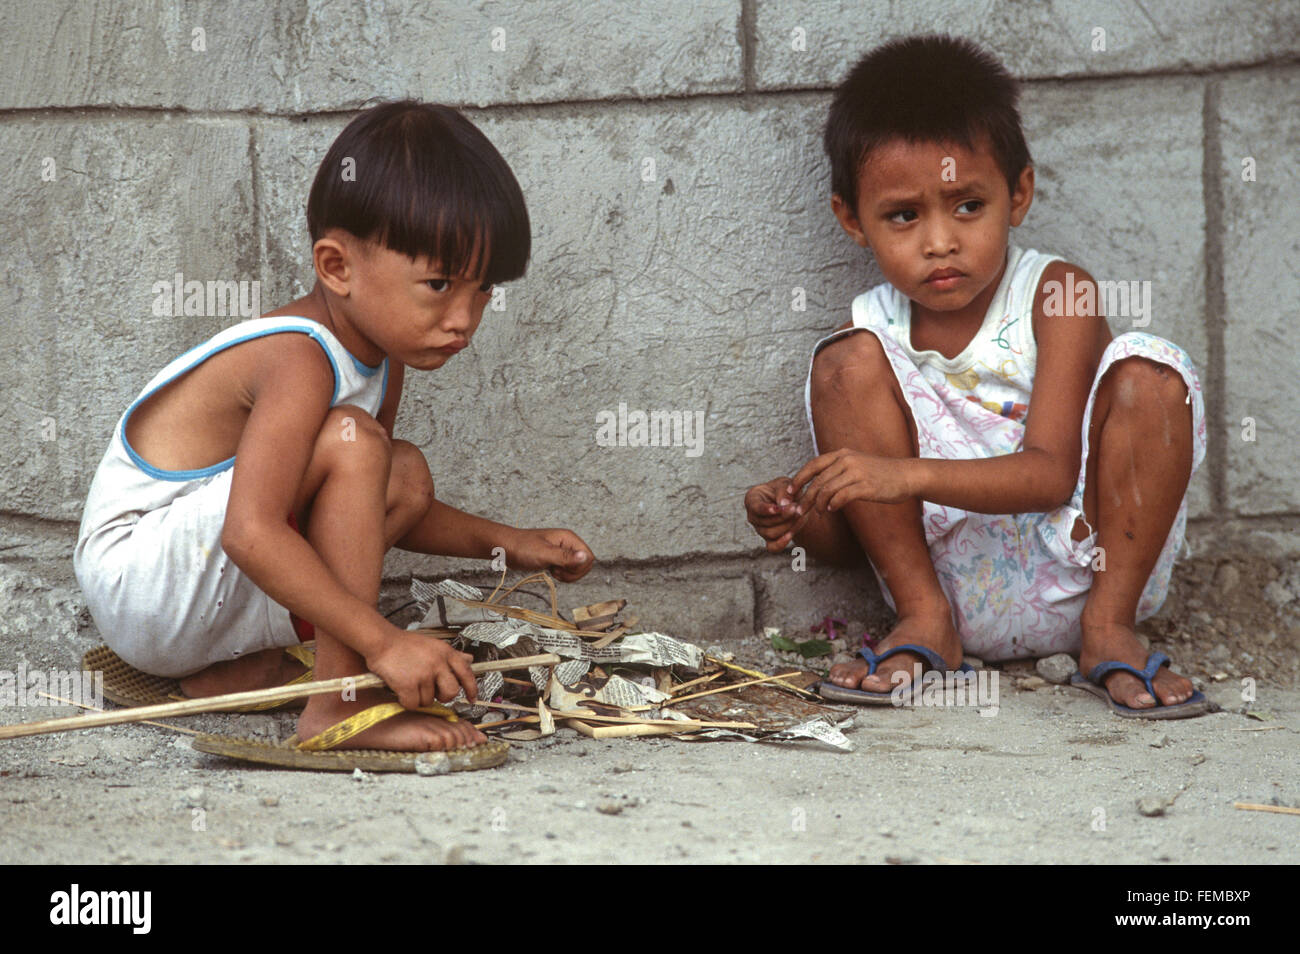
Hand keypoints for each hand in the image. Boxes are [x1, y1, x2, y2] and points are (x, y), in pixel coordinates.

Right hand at [368, 628, 477, 708]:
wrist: (381, 640)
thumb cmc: (404, 644)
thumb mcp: (433, 645)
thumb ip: (450, 656)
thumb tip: (469, 660)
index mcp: (446, 652)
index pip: (466, 673)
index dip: (472, 689)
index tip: (472, 698)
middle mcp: (438, 663)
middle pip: (451, 692)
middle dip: (443, 697)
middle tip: (432, 693)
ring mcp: (424, 674)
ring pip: (429, 700)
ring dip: (419, 697)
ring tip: (410, 683)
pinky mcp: (408, 684)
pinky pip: (413, 704)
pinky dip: (406, 701)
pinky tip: (401, 690)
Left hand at [509, 527, 594, 581]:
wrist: (506, 548)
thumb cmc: (522, 548)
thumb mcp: (544, 554)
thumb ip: (566, 556)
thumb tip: (585, 557)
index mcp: (569, 538)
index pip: (589, 556)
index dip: (579, 567)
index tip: (562, 567)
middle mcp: (568, 544)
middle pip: (585, 564)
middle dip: (573, 572)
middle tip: (556, 569)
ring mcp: (562, 551)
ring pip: (577, 568)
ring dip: (567, 575)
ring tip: (552, 569)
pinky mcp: (556, 558)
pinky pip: (568, 570)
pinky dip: (561, 574)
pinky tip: (550, 570)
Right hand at [744, 476, 803, 551]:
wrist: (794, 502)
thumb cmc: (786, 490)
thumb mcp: (786, 483)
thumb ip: (784, 490)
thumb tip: (783, 504)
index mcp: (752, 499)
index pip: (755, 507)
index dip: (766, 509)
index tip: (778, 508)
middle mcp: (753, 516)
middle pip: (766, 522)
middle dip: (784, 516)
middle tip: (797, 507)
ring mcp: (760, 529)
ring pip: (771, 533)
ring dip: (788, 526)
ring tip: (799, 515)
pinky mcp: (768, 540)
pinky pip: (773, 547)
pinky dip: (781, 543)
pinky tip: (790, 534)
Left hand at [790, 449, 913, 512]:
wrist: (906, 475)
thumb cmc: (880, 473)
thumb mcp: (856, 464)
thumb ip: (837, 470)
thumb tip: (817, 484)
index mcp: (842, 454)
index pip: (813, 465)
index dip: (798, 479)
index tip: (790, 492)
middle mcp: (847, 460)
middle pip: (817, 481)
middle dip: (805, 498)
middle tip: (799, 510)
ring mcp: (856, 472)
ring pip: (827, 490)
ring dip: (818, 504)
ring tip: (818, 512)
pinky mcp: (866, 486)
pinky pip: (841, 497)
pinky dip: (833, 505)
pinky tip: (832, 510)